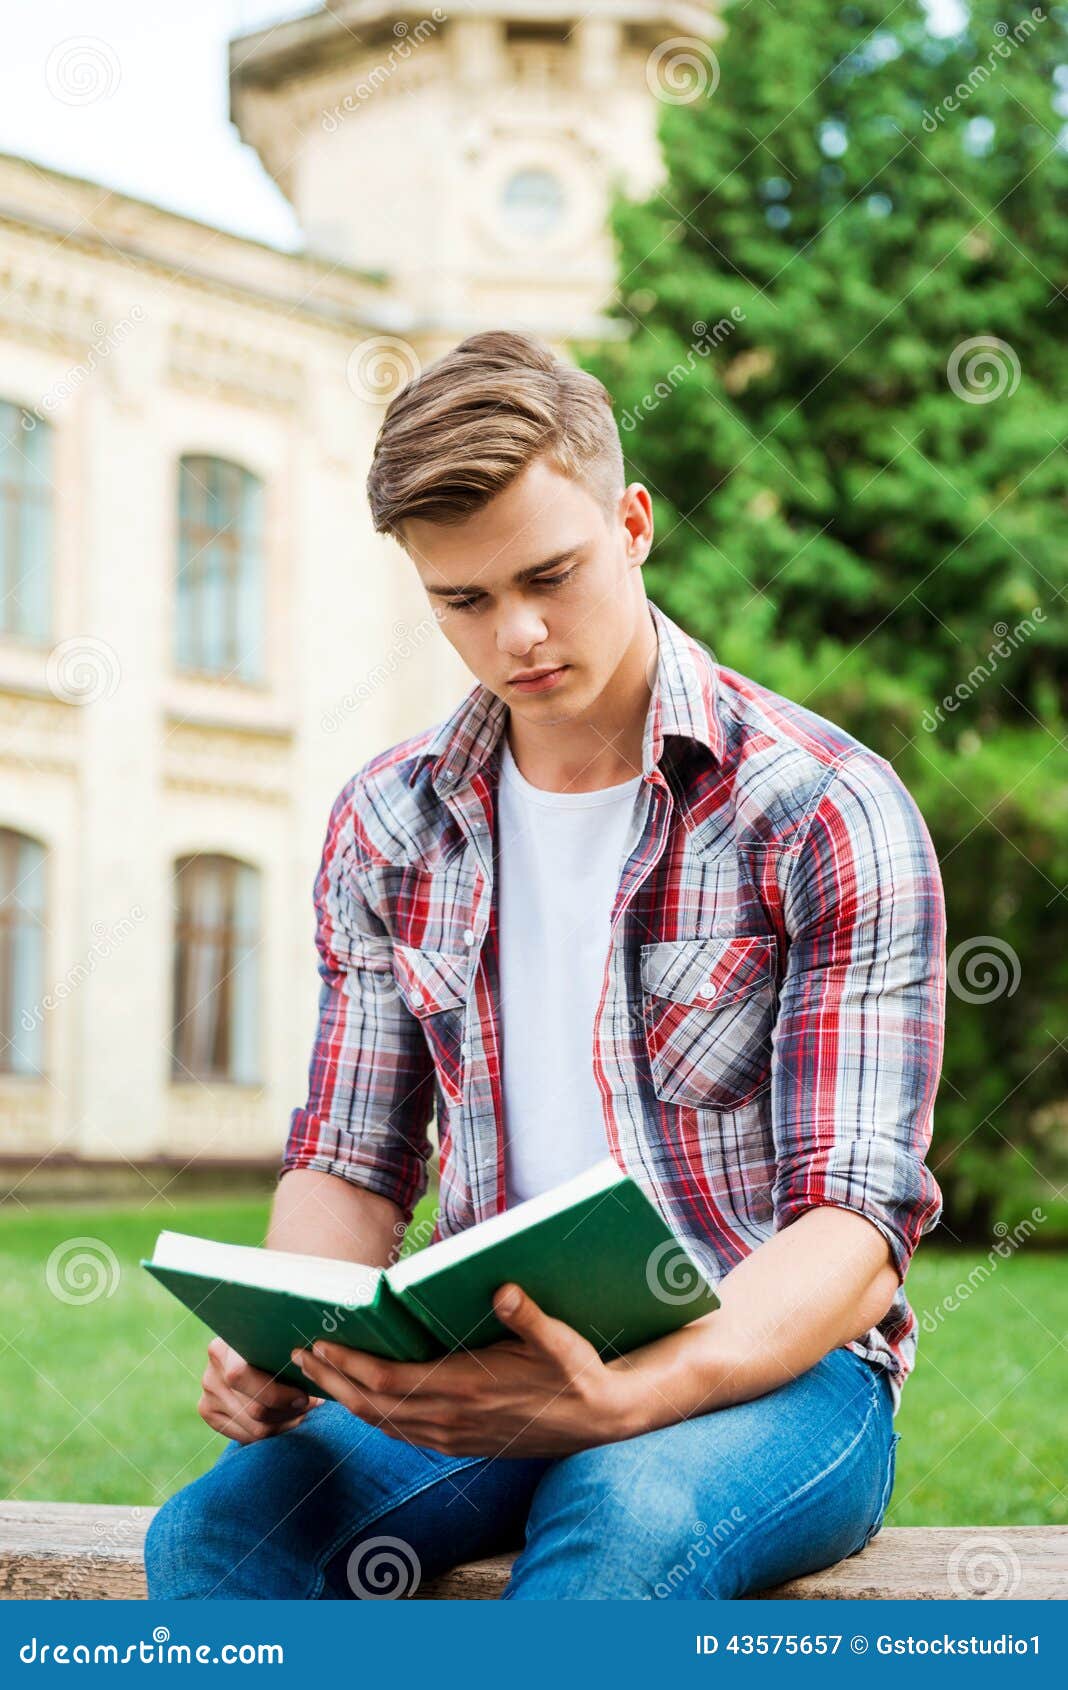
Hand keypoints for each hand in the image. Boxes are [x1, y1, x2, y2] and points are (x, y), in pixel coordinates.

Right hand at [199, 1337, 323, 1443]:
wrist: (240, 1350)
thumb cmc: (267, 1343)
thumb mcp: (273, 1342)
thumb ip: (285, 1354)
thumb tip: (316, 1370)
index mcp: (224, 1348)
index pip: (241, 1377)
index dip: (277, 1393)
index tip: (305, 1395)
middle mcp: (211, 1373)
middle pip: (254, 1409)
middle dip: (289, 1411)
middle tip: (310, 1405)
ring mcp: (207, 1395)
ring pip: (255, 1427)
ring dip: (285, 1423)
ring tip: (302, 1411)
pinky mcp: (208, 1413)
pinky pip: (246, 1437)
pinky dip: (272, 1432)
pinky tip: (286, 1420)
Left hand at [290, 1283, 638, 1457]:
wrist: (602, 1420)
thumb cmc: (579, 1373)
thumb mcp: (562, 1341)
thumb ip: (530, 1317)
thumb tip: (502, 1289)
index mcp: (467, 1390)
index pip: (388, 1383)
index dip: (349, 1364)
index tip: (319, 1340)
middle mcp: (452, 1420)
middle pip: (371, 1406)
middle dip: (330, 1380)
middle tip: (295, 1353)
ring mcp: (453, 1437)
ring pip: (381, 1424)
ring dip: (344, 1399)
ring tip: (315, 1372)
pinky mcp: (458, 1443)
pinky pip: (400, 1433)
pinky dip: (370, 1415)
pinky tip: (358, 1398)